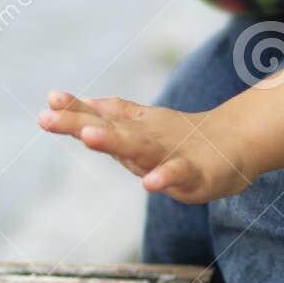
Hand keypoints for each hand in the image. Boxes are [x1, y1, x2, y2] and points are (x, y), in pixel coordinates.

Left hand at [37, 91, 253, 203]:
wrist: (235, 142)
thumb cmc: (179, 136)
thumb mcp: (142, 124)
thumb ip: (111, 112)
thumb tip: (77, 101)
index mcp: (131, 129)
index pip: (97, 117)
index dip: (72, 110)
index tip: (49, 99)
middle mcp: (145, 137)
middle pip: (108, 128)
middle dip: (78, 123)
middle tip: (48, 118)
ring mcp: (168, 153)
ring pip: (138, 147)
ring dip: (113, 141)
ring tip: (89, 136)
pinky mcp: (194, 173)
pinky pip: (177, 175)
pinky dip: (164, 177)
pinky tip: (150, 183)